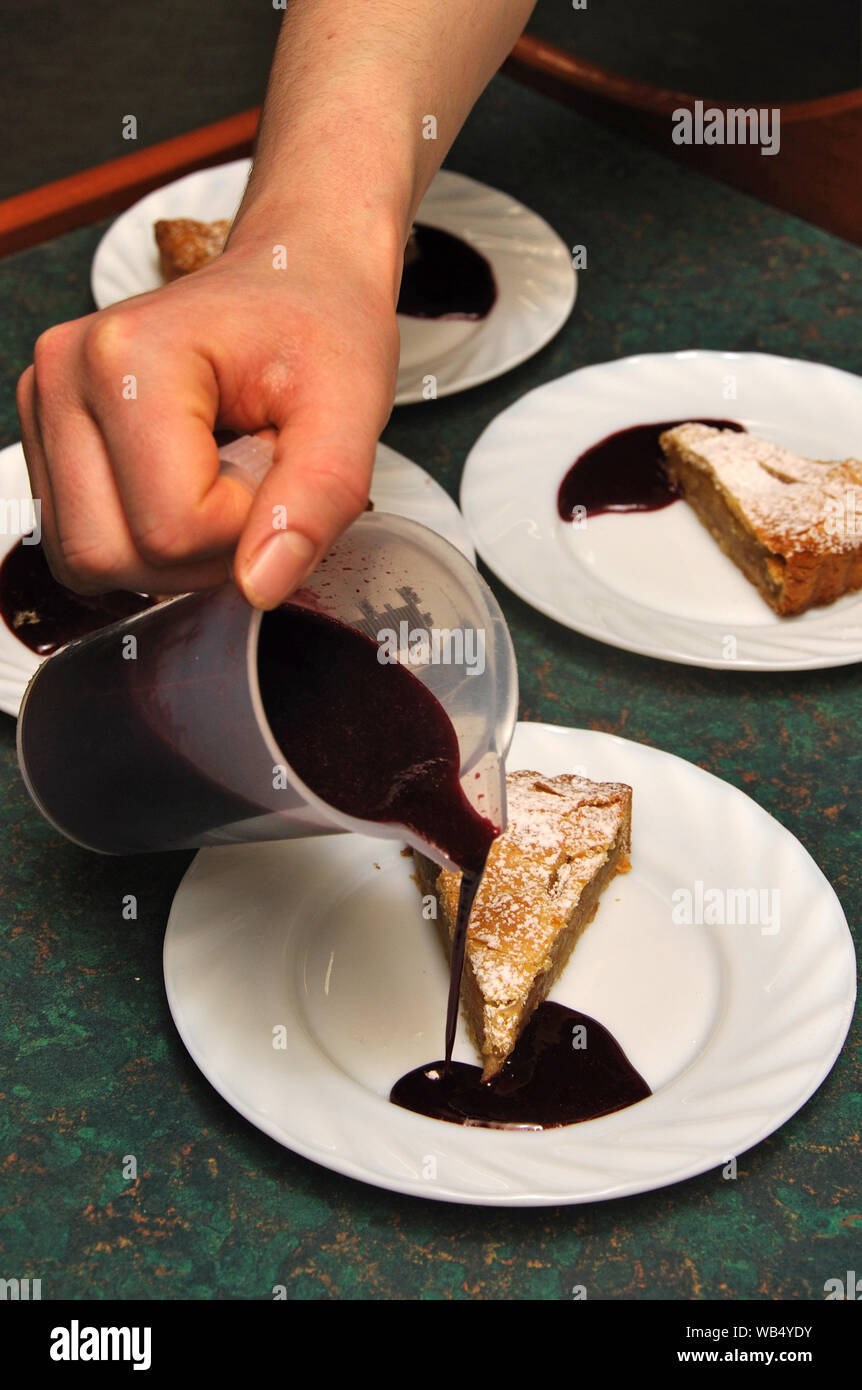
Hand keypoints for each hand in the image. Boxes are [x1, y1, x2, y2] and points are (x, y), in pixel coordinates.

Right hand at [16, 223, 400, 606]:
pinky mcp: (48, 438)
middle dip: (202, 552)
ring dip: (173, 553)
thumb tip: (260, 586)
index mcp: (128, 358)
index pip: (172, 527)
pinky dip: (145, 541)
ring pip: (88, 560)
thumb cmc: (319, 325)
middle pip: (110, 553)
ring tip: (221, 481)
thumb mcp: (350, 408)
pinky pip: (85, 543)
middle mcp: (63, 378)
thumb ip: (317, 499)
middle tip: (254, 482)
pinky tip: (187, 486)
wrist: (293, 274)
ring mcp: (45, 408)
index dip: (245, 526)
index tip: (280, 464)